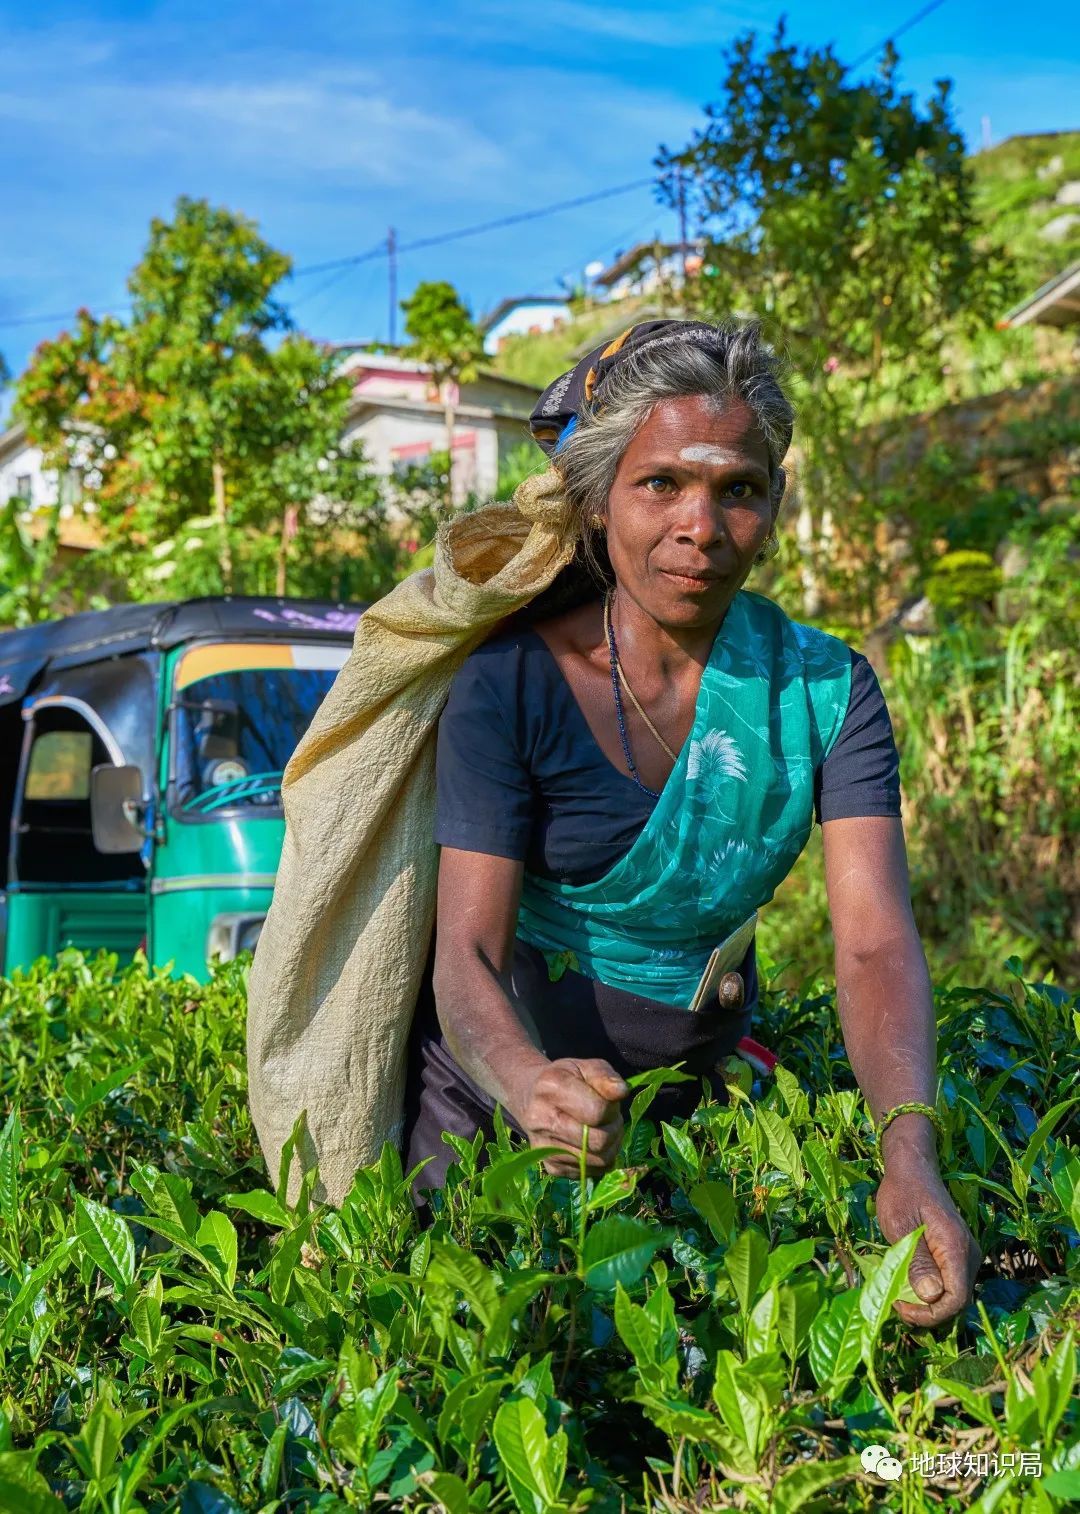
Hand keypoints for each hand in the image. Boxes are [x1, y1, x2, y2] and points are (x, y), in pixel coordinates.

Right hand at [513, 1058, 628, 1177]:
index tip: (607, 1101)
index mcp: (550, 1088)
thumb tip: (621, 1092)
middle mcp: (541, 1120)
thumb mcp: (585, 1067)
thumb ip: (604, 1076)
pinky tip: (591, 1142)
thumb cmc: (565, 1079)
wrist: (530, 1098)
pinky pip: (592, 1172)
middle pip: (599, 1141)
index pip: (597, 1111)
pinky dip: (600, 1159)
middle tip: (608, 1118)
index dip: (611, 1107)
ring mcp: (544, 1148)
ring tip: (601, 1128)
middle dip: (613, 1129)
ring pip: (599, 1160)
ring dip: (610, 1145)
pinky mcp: (551, 1168)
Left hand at [874, 1143, 980, 1326]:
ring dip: (927, 1303)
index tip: (901, 1308)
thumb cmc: (903, 1193)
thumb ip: (917, 1262)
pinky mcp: (957, 1255)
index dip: (931, 1314)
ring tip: (898, 1295)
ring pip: (953, 1294)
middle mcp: (969, 1254)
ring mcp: (965, 1255)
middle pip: (957, 1301)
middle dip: (927, 1312)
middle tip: (896, 1303)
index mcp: (956, 1247)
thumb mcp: (901, 1227)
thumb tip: (931, 1297)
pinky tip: (907, 1283)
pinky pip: (949, 1282)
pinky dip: (930, 1290)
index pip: (956, 1299)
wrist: (913, 1168)